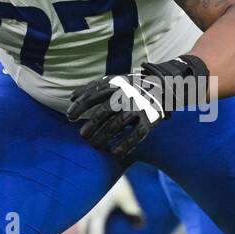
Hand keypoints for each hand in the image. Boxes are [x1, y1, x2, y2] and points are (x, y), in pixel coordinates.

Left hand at [67, 55, 207, 158]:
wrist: (165, 85)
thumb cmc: (132, 85)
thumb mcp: (114, 80)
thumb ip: (94, 87)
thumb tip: (72, 96)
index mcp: (116, 84)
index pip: (93, 95)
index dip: (80, 107)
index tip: (70, 117)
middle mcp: (126, 95)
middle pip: (104, 112)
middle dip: (91, 125)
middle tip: (82, 136)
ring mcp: (139, 107)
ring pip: (117, 124)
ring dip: (103, 136)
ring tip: (94, 145)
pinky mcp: (150, 119)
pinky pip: (137, 135)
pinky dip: (126, 145)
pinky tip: (115, 153)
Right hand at [80, 173, 145, 233]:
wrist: (102, 162)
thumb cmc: (117, 181)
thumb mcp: (127, 196)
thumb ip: (134, 211)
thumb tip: (140, 225)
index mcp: (98, 211)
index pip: (96, 231)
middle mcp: (87, 211)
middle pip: (85, 232)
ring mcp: (82, 207)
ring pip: (81, 225)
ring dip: (85, 233)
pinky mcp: (81, 202)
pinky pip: (81, 217)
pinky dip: (84, 224)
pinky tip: (87, 226)